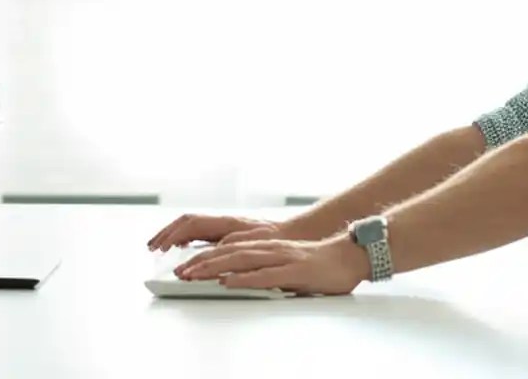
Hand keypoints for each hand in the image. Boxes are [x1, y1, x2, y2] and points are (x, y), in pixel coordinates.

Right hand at [147, 214, 284, 251]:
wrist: (296, 233)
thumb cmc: (278, 240)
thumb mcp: (252, 245)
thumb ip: (227, 248)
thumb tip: (204, 254)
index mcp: (227, 222)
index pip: (191, 224)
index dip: (171, 236)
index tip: (159, 249)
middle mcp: (224, 220)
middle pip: (187, 221)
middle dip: (166, 233)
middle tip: (151, 247)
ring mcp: (226, 225)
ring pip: (192, 225)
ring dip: (173, 234)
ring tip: (159, 247)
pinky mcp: (230, 231)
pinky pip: (201, 231)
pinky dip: (186, 237)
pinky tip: (183, 247)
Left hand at [173, 235, 370, 295]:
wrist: (350, 257)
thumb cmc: (319, 265)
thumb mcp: (285, 266)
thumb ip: (262, 270)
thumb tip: (237, 280)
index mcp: (266, 247)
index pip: (228, 251)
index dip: (203, 257)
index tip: (183, 266)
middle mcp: (270, 248)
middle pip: (228, 254)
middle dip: (200, 263)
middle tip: (177, 272)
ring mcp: (281, 258)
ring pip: (240, 261)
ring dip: (214, 268)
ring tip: (193, 275)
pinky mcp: (294, 271)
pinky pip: (265, 275)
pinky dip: (244, 278)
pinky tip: (229, 281)